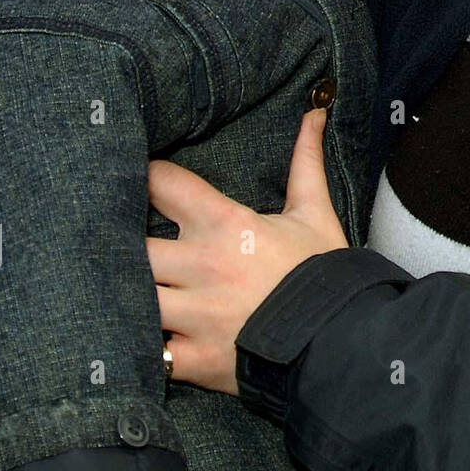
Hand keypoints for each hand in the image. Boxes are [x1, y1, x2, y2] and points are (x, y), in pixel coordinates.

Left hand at [148, 109, 348, 394]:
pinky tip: (149, 338)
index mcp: (226, 224)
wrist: (345, 338)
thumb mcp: (315, 212)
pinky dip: (146, 346)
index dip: (147, 177)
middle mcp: (202, 266)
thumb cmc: (325, 273)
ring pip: (132, 297)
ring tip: (129, 291)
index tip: (144, 181)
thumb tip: (314, 112)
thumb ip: (305, 161)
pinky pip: (149, 352)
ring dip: (129, 294)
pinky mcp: (195, 358)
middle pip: (131, 245)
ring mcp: (195, 315)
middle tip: (125, 242)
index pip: (162, 183)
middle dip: (124, 243)